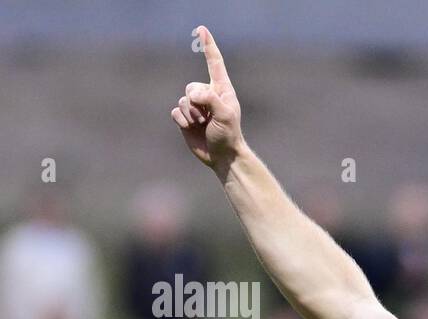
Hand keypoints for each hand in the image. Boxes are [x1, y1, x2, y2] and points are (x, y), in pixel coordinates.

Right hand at [171, 25, 243, 170]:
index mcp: (222, 90)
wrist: (222, 156)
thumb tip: (192, 93)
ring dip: (191, 115)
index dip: (208, 46)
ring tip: (203, 126)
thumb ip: (210, 99)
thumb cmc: (229, 135)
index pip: (214, 63)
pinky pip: (175, 112)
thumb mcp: (225, 115)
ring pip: (182, 100)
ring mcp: (196, 107)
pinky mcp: (186, 118)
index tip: (202, 30)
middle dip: (197, 103)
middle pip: (191, 86)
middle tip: (208, 119)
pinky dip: (182, 121)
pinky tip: (192, 129)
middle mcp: (208, 95)